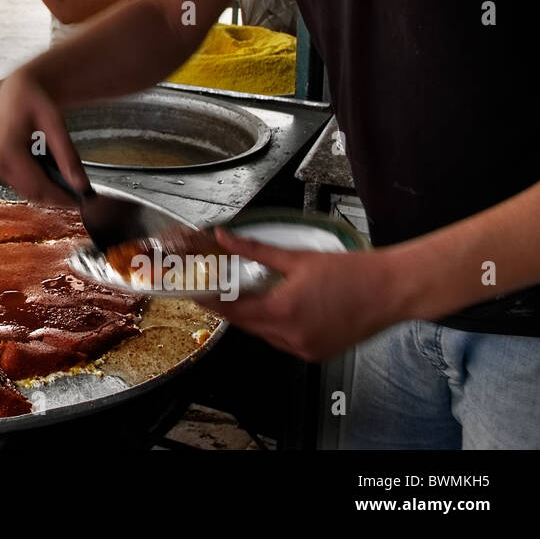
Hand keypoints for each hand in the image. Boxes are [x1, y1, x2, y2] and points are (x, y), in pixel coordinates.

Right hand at [0, 66, 86, 206]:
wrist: (17, 91)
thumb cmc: (32, 100)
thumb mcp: (55, 124)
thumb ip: (67, 157)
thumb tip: (81, 185)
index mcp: (5, 150)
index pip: (38, 186)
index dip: (62, 197)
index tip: (83, 201)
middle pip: (32, 193)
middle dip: (57, 197)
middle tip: (82, 196)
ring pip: (26, 191)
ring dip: (48, 192)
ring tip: (69, 184)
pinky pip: (20, 184)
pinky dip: (38, 184)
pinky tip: (52, 176)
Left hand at [201, 227, 400, 360]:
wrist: (391, 290)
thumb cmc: (353, 273)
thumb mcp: (297, 257)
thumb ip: (254, 250)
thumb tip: (226, 238)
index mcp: (283, 311)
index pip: (233, 311)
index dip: (212, 302)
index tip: (197, 293)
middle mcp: (291, 335)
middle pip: (246, 324)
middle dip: (231, 309)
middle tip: (218, 292)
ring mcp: (305, 348)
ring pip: (264, 334)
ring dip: (253, 318)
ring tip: (248, 297)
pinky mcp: (316, 353)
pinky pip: (283, 342)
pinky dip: (274, 328)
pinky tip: (277, 310)